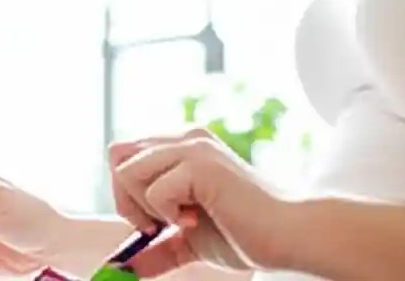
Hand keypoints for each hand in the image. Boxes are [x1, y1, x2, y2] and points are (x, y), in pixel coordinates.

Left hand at [109, 128, 293, 277]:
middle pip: (118, 154)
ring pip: (127, 169)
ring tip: (180, 221)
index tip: (154, 223)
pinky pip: (153, 190)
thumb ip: (156, 249)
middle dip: (126, 197)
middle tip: (159, 225)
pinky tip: (196, 220)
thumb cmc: (247, 233)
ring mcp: (194, 146)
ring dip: (143, 206)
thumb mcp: (189, 242)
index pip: (124, 154)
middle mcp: (186, 138)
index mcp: (183, 146)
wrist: (287, 235)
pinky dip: (166, 215)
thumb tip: (120, 268)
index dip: (127, 193)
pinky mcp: (202, 164)